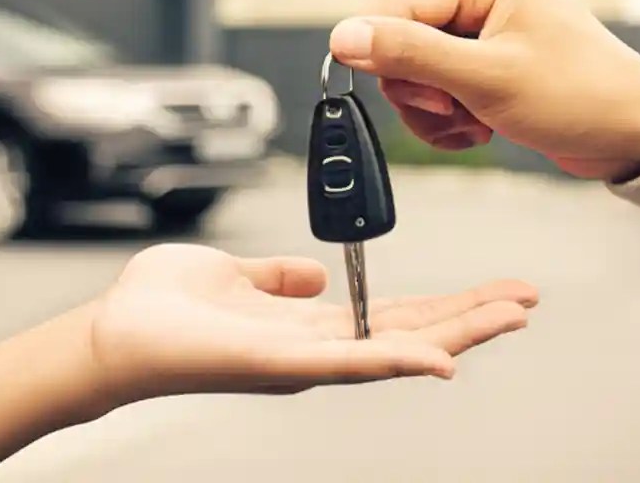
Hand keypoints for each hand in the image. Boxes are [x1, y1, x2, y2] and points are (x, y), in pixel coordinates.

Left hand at [83, 243, 536, 409]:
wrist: (112, 334)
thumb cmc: (159, 309)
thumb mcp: (234, 273)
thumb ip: (277, 275)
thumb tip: (314, 273)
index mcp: (307, 325)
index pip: (394, 314)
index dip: (446, 303)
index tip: (492, 289)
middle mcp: (315, 349)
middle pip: (411, 332)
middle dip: (472, 317)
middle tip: (527, 300)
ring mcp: (304, 363)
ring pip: (398, 349)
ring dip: (458, 335)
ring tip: (511, 317)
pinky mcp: (284, 367)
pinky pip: (353, 364)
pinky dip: (401, 362)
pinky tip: (443, 358)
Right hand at [328, 0, 639, 180]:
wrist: (634, 136)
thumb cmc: (582, 98)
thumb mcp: (487, 78)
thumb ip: (410, 54)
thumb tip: (344, 37)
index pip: (397, 3)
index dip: (381, 50)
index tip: (395, 89)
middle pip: (399, 38)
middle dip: (418, 87)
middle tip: (454, 108)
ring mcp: (485, 27)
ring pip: (413, 69)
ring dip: (433, 109)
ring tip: (473, 121)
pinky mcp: (485, 60)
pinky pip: (436, 87)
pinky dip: (447, 117)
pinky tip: (479, 127)